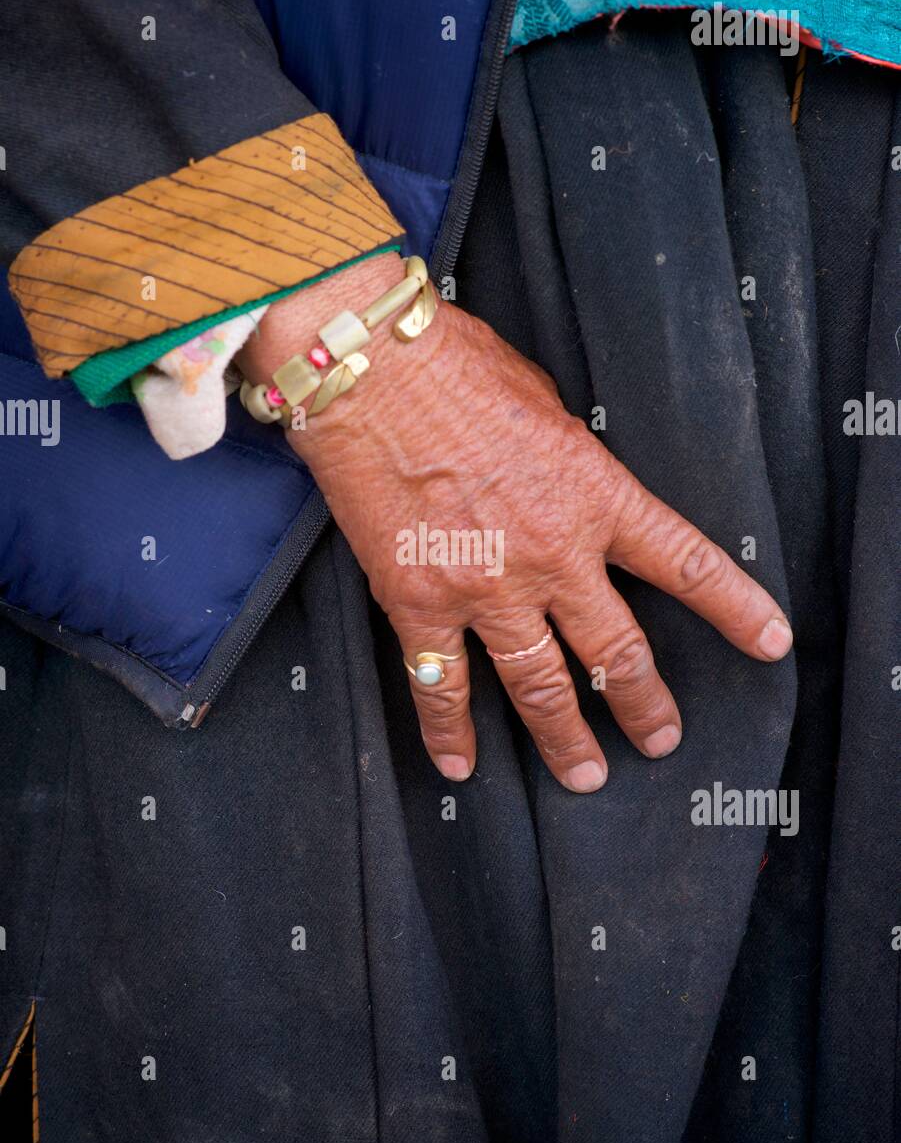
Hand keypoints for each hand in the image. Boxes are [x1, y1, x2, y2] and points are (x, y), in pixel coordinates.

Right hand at [239, 254, 792, 791]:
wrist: (371, 372)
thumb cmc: (458, 368)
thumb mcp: (549, 407)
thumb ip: (573, 466)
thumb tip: (572, 489)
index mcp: (598, 499)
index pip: (687, 566)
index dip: (738, 611)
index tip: (770, 643)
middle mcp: (554, 556)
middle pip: (617, 652)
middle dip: (644, 704)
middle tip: (660, 737)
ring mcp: (486, 589)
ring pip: (541, 686)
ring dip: (566, 739)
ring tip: (585, 774)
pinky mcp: (419, 604)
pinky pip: (440, 687)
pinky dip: (449, 733)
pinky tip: (460, 766)